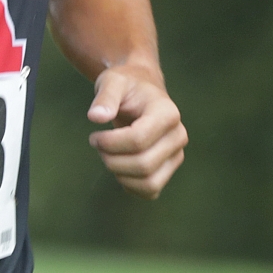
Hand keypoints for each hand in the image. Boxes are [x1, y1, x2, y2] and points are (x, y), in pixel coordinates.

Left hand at [88, 63, 186, 198]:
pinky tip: (118, 166)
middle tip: (97, 145)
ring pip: (149, 183)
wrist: (140, 92)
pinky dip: (130, 185)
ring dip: (120, 175)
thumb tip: (96, 117)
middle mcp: (178, 136)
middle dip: (112, 160)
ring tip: (108, 156)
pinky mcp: (169, 170)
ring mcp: (176, 155)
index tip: (94, 135)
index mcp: (168, 113)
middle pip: (143, 164)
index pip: (139, 140)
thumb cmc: (126, 86)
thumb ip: (105, 97)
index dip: (110, 143)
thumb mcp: (112, 81)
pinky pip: (150, 191)